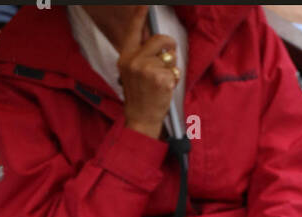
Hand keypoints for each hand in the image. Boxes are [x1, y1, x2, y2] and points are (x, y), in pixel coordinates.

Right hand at [118, 4, 179, 139]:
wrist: (140, 120)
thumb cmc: (139, 97)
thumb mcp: (132, 73)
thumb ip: (141, 54)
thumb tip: (155, 38)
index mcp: (126, 57)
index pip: (134, 31)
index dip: (140, 15)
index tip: (145, 4)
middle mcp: (134, 61)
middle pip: (159, 39)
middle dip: (170, 44)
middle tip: (171, 54)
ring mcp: (147, 70)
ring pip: (169, 57)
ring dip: (171, 67)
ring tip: (162, 82)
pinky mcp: (160, 78)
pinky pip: (174, 71)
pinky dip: (174, 80)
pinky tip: (165, 89)